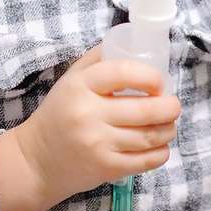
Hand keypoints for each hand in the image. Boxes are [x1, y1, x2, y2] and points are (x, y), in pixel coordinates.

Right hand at [10, 45, 181, 200]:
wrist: (36, 160)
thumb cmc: (60, 113)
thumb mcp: (71, 79)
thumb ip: (98, 59)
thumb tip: (133, 42)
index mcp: (80, 86)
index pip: (124, 73)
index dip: (150, 76)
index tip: (160, 82)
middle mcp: (88, 115)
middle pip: (145, 109)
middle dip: (170, 107)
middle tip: (174, 105)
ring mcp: (98, 144)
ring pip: (149, 136)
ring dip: (169, 129)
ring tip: (170, 124)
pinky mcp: (105, 168)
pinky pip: (145, 161)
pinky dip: (161, 153)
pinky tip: (161, 145)